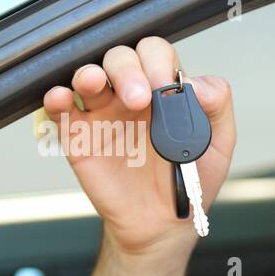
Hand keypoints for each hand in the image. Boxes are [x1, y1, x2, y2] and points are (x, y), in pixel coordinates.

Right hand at [42, 36, 235, 257]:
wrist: (165, 222)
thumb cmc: (191, 178)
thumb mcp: (219, 143)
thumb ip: (217, 106)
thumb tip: (196, 84)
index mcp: (163, 90)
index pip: (154, 53)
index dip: (157, 62)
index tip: (164, 86)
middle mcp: (130, 95)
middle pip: (119, 57)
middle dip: (127, 70)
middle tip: (139, 99)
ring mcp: (103, 114)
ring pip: (87, 76)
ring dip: (89, 74)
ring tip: (96, 83)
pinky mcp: (79, 137)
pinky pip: (60, 111)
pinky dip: (55, 99)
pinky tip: (61, 97)